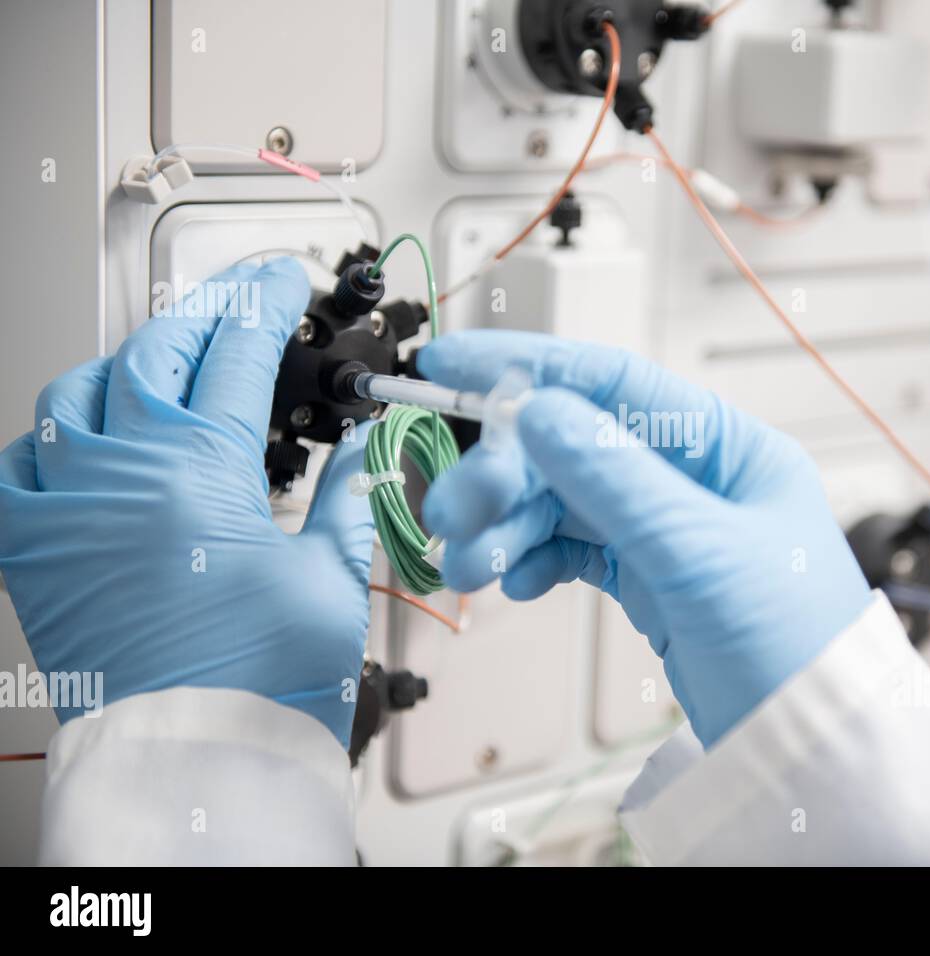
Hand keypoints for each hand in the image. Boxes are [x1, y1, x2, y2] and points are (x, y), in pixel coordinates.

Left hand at [0, 258, 374, 745]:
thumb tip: (362, 452)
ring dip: (126, 365)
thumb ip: (345, 497)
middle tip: (237, 299)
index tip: (282, 278)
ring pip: (75, 394)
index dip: (265, 301)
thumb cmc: (262, 682)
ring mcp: (63, 509)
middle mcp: (119, 473)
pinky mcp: (33, 553)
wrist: (194, 759)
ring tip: (163, 363)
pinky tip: (83, 442)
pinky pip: (17, 466)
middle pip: (154, 350)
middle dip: (203, 312)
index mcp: (199, 468)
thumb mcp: (329, 577)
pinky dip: (50, 438)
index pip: (236, 348)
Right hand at [418, 331, 871, 746]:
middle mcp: (694, 478)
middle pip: (574, 446)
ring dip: (508, 526)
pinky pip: (572, 551)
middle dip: (506, 474)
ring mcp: (667, 529)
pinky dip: (535, 561)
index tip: (452, 365)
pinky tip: (514, 582)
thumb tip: (539, 409)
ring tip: (468, 565)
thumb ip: (615, 479)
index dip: (527, 367)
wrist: (810, 751)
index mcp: (727, 447)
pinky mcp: (648, 578)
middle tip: (454, 507)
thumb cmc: (793, 649)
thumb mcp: (700, 553)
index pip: (613, 382)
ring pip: (564, 503)